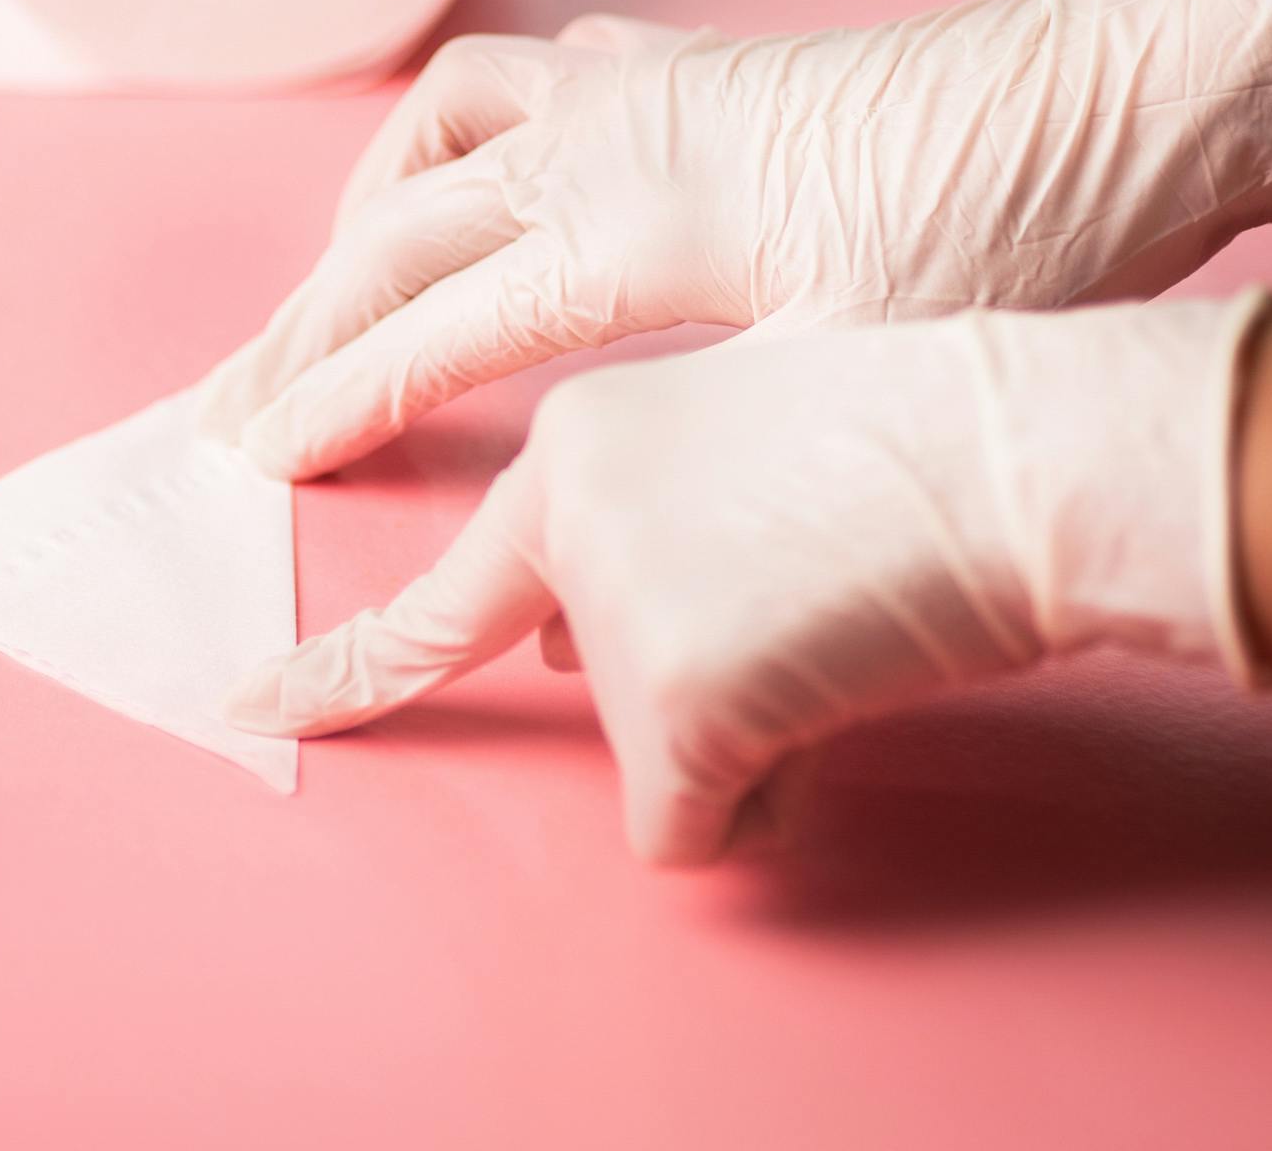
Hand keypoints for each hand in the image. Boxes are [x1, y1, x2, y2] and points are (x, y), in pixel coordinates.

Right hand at [202, 0, 1271, 478]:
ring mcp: (640, 82)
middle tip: (226, 403)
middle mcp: (600, 138)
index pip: (426, 329)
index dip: (327, 400)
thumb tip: (580, 552)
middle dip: (299, 326)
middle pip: (391, 234)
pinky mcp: (693, 62)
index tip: (248, 458)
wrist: (1106, 100)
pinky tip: (486, 160)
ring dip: (368, 206)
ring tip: (336, 278)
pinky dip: (473, 122)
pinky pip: (532, 70)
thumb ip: (688, 446)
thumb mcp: (842, 375)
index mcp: (622, 228)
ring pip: (442, 124)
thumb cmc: (993, 245)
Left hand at [225, 294, 1271, 864]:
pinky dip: (766, 803)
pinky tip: (841, 695)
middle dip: (685, 693)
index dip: (337, 668)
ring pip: (658, 760)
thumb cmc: (922, 447)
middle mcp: (565, 517)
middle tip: (800, 608)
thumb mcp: (741, 455)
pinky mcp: (674, 693)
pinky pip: (697, 824)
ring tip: (844, 623)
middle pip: (584, 682)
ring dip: (751, 737)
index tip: (248, 705)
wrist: (1023, 448)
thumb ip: (633, 539)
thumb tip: (559, 654)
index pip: (443, 585)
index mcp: (578, 449)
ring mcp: (610, 604)